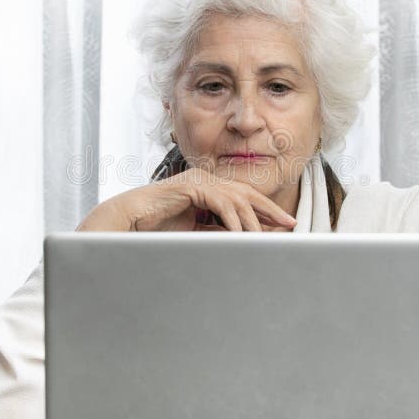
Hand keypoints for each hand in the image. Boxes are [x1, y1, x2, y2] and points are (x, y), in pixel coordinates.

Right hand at [76, 167, 297, 231]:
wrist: (129, 222)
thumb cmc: (158, 226)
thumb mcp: (197, 230)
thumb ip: (218, 230)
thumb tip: (244, 239)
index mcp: (209, 187)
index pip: (244, 197)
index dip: (266, 210)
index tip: (285, 223)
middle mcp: (207, 179)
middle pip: (247, 193)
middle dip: (270, 209)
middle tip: (289, 224)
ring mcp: (198, 179)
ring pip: (236, 198)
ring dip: (252, 220)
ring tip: (264, 238)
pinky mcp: (190, 186)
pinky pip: (219, 201)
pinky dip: (232, 218)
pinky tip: (241, 233)